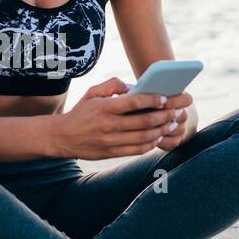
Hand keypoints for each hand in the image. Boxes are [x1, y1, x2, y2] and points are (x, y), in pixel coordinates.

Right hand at [48, 77, 187, 159]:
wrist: (62, 137)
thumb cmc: (80, 112)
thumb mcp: (91, 92)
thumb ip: (112, 85)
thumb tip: (133, 86)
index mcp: (105, 107)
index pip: (134, 102)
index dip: (152, 100)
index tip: (165, 98)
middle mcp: (109, 125)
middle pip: (144, 122)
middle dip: (164, 116)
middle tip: (176, 112)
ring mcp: (110, 141)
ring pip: (143, 137)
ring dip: (161, 131)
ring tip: (171, 124)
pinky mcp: (111, 153)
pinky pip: (136, 149)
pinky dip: (150, 144)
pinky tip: (157, 138)